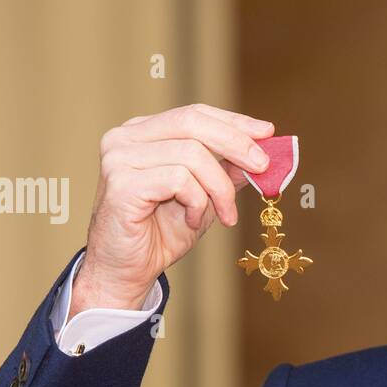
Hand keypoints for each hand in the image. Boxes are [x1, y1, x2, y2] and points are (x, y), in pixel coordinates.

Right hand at [70, 104, 273, 317]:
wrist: (127, 273)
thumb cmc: (159, 235)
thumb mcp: (204, 197)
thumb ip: (226, 172)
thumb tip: (261, 154)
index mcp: (142, 133)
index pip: (194, 114)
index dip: (233, 122)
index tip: (266, 133)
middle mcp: (125, 138)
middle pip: (192, 123)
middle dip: (235, 143)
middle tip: (261, 167)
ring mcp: (119, 158)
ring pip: (191, 154)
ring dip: (219, 188)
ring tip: (223, 214)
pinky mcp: (121, 183)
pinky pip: (178, 179)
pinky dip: (196, 201)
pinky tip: (191, 219)